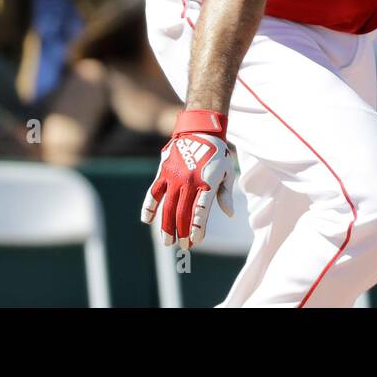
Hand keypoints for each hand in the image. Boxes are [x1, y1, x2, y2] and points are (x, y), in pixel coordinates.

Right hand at [141, 110, 234, 249]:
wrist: (199, 130)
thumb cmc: (216, 154)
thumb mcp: (226, 171)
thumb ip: (225, 193)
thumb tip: (229, 213)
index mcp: (206, 183)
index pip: (200, 211)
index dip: (197, 228)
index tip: (196, 241)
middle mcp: (189, 182)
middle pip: (183, 213)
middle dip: (182, 232)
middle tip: (183, 246)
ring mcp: (174, 178)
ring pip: (167, 207)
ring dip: (166, 226)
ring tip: (167, 241)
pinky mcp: (163, 173)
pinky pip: (153, 193)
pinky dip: (148, 207)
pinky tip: (147, 220)